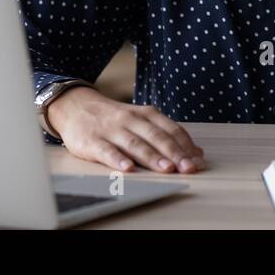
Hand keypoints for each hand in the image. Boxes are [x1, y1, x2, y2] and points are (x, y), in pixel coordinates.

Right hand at [47, 86, 207, 173]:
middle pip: (156, 137)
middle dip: (174, 153)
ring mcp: (111, 130)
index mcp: (146, 114)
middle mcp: (131, 120)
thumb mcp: (142, 120)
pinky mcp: (92, 141)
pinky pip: (107, 151)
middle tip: (188, 168)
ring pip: (135, 144)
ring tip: (166, 169)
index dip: (185, 145)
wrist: (76, 106)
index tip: (198, 161)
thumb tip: (197, 153)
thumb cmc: (115, 118)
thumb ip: (167, 135)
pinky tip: (128, 169)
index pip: (170, 129)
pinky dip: (118, 160)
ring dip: (152, 157)